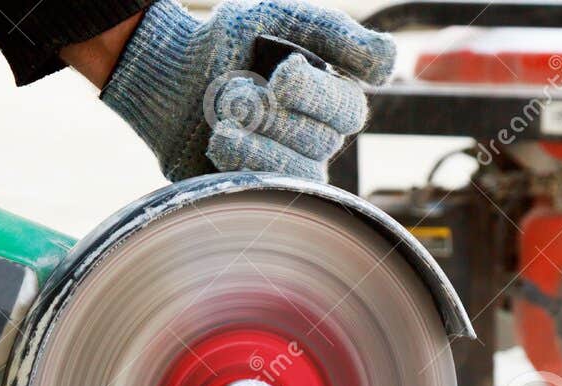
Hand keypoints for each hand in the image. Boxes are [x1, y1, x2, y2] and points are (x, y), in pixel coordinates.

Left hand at [102, 0, 394, 181]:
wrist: (172, 72)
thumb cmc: (231, 40)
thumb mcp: (279, 17)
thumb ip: (333, 33)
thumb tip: (389, 62)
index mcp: (330, 96)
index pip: (350, 109)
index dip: (317, 96)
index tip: (281, 75)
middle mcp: (317, 136)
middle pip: (323, 141)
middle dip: (276, 114)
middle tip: (240, 92)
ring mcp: (290, 168)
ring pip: (299, 172)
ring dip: (259, 143)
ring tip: (225, 117)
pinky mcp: (258, 189)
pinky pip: (268, 192)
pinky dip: (243, 163)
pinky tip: (219, 139)